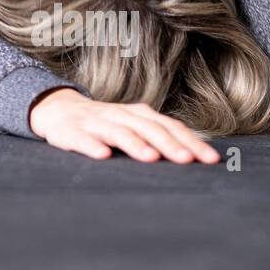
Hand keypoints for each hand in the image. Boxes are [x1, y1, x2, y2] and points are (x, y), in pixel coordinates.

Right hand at [29, 88, 219, 163]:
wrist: (58, 109)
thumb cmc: (104, 123)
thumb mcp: (134, 125)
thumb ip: (160, 136)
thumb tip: (194, 154)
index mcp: (139, 115)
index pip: (170, 127)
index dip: (191, 142)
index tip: (211, 159)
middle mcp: (121, 116)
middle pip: (149, 129)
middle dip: (169, 144)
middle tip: (187, 160)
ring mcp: (95, 123)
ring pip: (119, 132)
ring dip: (135, 144)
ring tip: (150, 157)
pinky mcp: (70, 132)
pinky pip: (81, 140)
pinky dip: (92, 146)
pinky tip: (103, 156)